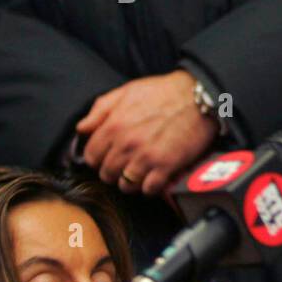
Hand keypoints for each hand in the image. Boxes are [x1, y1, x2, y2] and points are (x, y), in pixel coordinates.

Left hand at [77, 69, 216, 195]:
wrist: (199, 96)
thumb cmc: (164, 92)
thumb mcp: (126, 92)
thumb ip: (100, 110)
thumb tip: (81, 128)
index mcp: (114, 125)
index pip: (91, 156)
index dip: (97, 158)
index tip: (106, 157)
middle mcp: (127, 144)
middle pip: (107, 173)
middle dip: (113, 171)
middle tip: (123, 166)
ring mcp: (147, 157)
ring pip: (126, 184)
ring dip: (130, 182)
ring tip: (138, 174)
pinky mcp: (167, 166)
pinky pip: (149, 189)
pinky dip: (149, 187)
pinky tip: (153, 178)